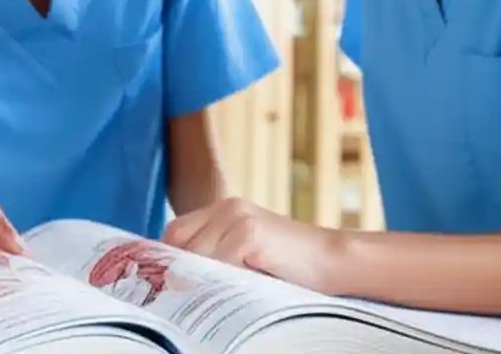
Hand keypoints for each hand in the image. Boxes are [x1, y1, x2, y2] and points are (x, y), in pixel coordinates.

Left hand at [160, 197, 345, 292]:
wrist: (334, 260)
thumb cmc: (290, 266)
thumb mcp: (246, 253)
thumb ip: (216, 254)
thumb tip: (175, 278)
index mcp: (224, 209)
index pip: (176, 231)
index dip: (168, 258)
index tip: (166, 282)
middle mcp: (227, 207)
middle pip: (179, 240)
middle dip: (179, 268)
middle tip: (184, 294)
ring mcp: (237, 217)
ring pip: (196, 255)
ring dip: (202, 278)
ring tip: (219, 293)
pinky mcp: (249, 232)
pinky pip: (217, 263)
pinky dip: (222, 280)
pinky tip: (238, 289)